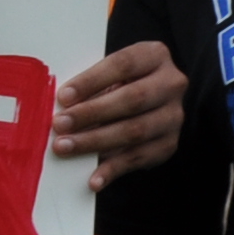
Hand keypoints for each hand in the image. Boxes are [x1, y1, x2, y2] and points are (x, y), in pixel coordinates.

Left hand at [54, 39, 185, 186]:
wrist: (154, 101)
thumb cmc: (124, 82)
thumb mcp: (113, 73)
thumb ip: (93, 85)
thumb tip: (60, 106)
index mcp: (155, 55)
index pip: (123, 64)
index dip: (91, 81)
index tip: (63, 97)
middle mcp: (171, 84)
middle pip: (132, 99)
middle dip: (91, 113)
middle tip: (60, 124)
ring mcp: (173, 116)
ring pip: (135, 131)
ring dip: (96, 141)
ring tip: (67, 147)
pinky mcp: (169, 143)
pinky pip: (139, 158)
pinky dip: (113, 169)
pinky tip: (94, 178)